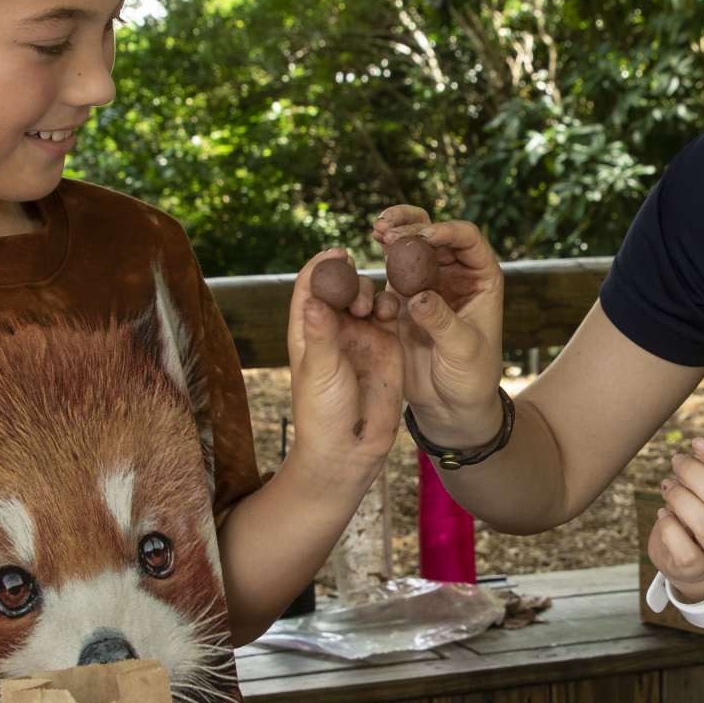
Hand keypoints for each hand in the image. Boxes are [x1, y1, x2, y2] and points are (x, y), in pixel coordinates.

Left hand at [285, 248, 402, 480]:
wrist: (351, 449)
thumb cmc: (323, 413)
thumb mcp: (320, 371)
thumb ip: (321, 334)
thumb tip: (314, 299)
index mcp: (308, 330)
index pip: (310, 287)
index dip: (321, 267)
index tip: (337, 253)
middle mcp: (335, 328)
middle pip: (342, 286)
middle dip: (351, 280)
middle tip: (358, 296)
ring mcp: (363, 335)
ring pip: (368, 296)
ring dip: (372, 293)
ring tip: (371, 311)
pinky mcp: (388, 345)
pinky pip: (391, 314)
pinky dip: (394, 304)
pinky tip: (395, 310)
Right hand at [372, 207, 504, 448]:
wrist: (450, 404)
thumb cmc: (470, 378)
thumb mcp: (463, 351)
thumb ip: (442, 322)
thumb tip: (418, 297)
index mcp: (482, 278)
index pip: (467, 240)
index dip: (445, 232)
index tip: (421, 239)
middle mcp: (456, 274)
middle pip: (436, 233)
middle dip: (413, 225)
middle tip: (389, 229)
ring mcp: (429, 282)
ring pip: (412, 242)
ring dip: (396, 230)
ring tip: (378, 229)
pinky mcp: (404, 295)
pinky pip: (392, 265)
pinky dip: (381, 254)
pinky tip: (368, 250)